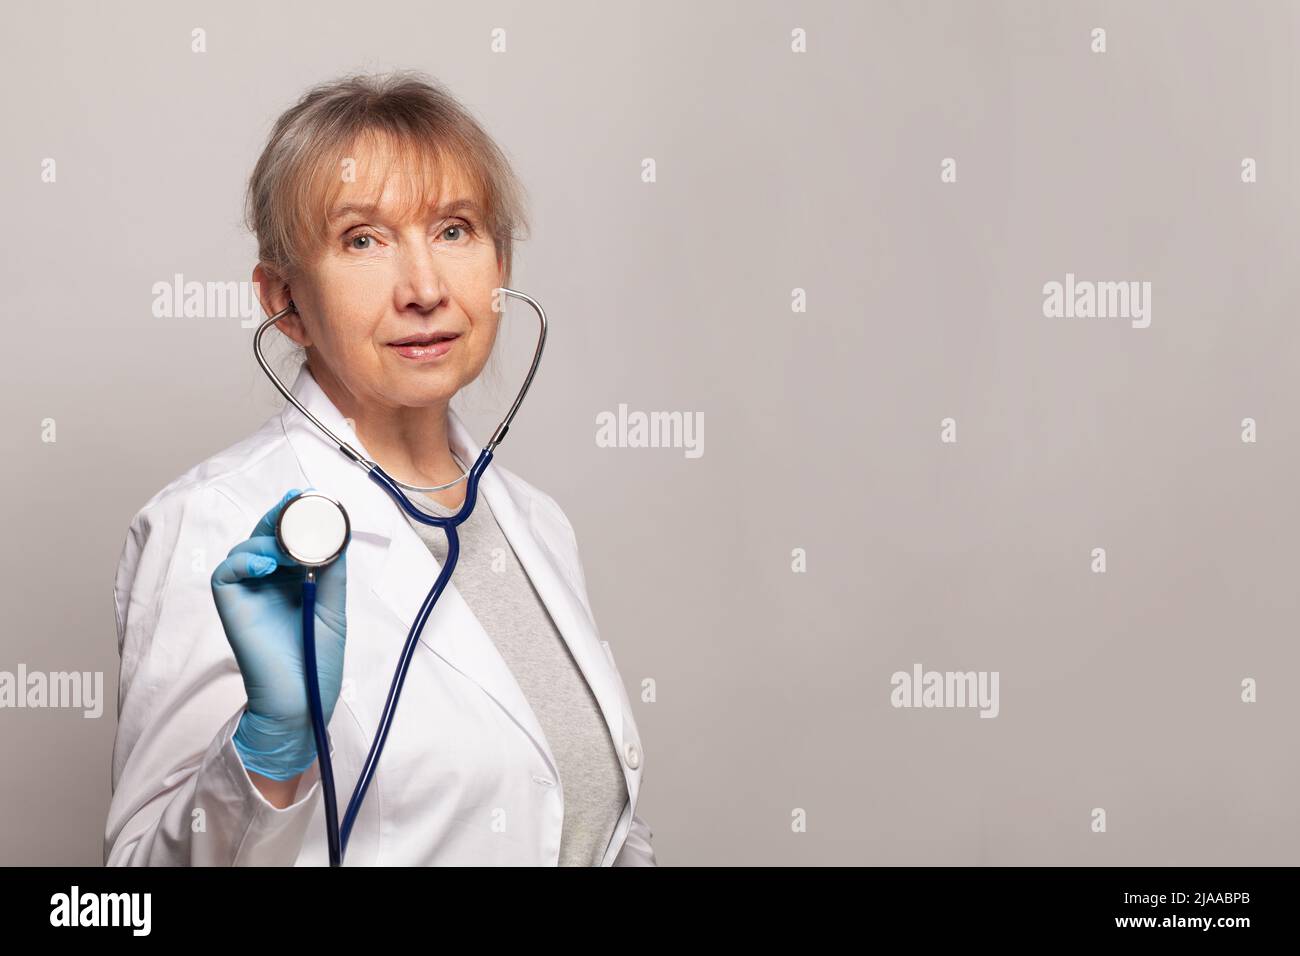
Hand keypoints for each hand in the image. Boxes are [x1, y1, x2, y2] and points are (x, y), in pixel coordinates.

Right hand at [210, 488, 347, 779]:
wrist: (301, 698)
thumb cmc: (317, 659)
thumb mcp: (333, 607)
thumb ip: (331, 570)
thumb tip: (335, 533)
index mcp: (294, 579)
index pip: (291, 538)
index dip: (297, 516)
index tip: (310, 496)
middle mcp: (269, 580)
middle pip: (266, 536)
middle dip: (281, 516)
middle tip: (296, 501)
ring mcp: (249, 592)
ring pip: (246, 548)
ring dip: (266, 540)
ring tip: (289, 550)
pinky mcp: (231, 605)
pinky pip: (226, 573)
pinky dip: (243, 562)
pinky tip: (265, 566)